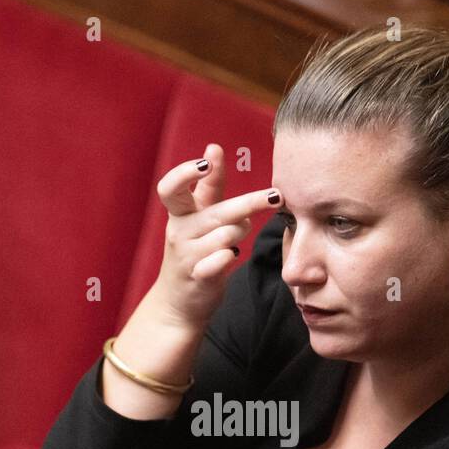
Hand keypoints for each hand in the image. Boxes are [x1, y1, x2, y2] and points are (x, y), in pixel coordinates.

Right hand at [150, 142, 283, 329]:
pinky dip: (228, 258)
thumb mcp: (198, 217)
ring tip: (235, 240)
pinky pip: (221, 261)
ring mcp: (186, 255)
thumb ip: (208, 187)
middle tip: (276, 196)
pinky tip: (230, 258)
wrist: (179, 301)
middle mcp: (179, 231)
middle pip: (217, 212)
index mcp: (179, 213)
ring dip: (239, 234)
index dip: (186, 173)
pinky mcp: (197, 277)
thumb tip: (213, 147)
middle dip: (249, 203)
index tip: (208, 160)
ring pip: (226, 236)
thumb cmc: (195, 251)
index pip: (171, 188)